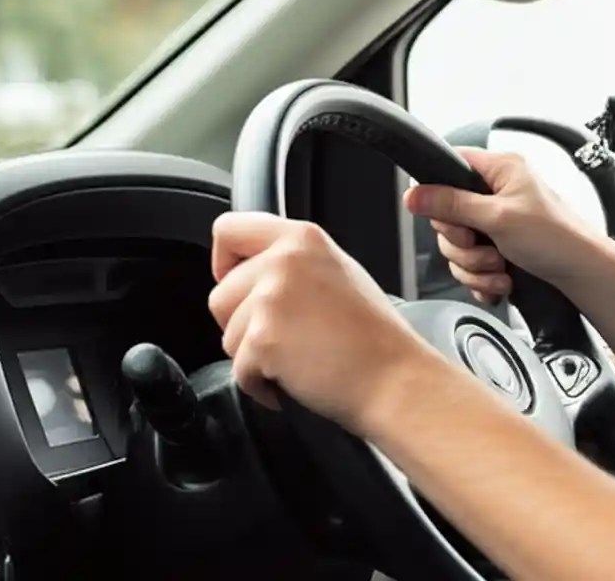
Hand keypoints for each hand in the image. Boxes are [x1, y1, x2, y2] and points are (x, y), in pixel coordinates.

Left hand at [207, 212, 429, 435]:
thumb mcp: (338, 272)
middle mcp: (284, 260)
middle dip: (242, 324)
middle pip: (219, 294)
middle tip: (288, 337)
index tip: (243, 287)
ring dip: (253, 357)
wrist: (395, 379)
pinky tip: (297, 379)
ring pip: (226, 335)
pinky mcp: (263, 339)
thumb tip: (251, 271)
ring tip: (299, 358)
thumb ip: (294, 261)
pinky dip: (261, 384)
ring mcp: (271, 298)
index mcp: (303, 237)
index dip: (226, 263)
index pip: (228, 230)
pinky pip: (238, 370)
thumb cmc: (375, 338)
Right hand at [403, 148, 600, 301]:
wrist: (582, 274)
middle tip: (483, 246)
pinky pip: (471, 264)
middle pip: (447, 214)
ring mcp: (496, 222)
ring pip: (458, 245)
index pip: (450, 165)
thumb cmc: (556, 238)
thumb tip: (414, 194)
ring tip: (500, 268)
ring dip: (474, 265)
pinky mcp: (498, 249)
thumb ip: (452, 205)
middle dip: (462, 242)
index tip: (444, 216)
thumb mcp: (498, 217)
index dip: (438, 192)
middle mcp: (496, 192)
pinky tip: (500, 280)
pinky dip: (482, 277)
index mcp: (500, 169)